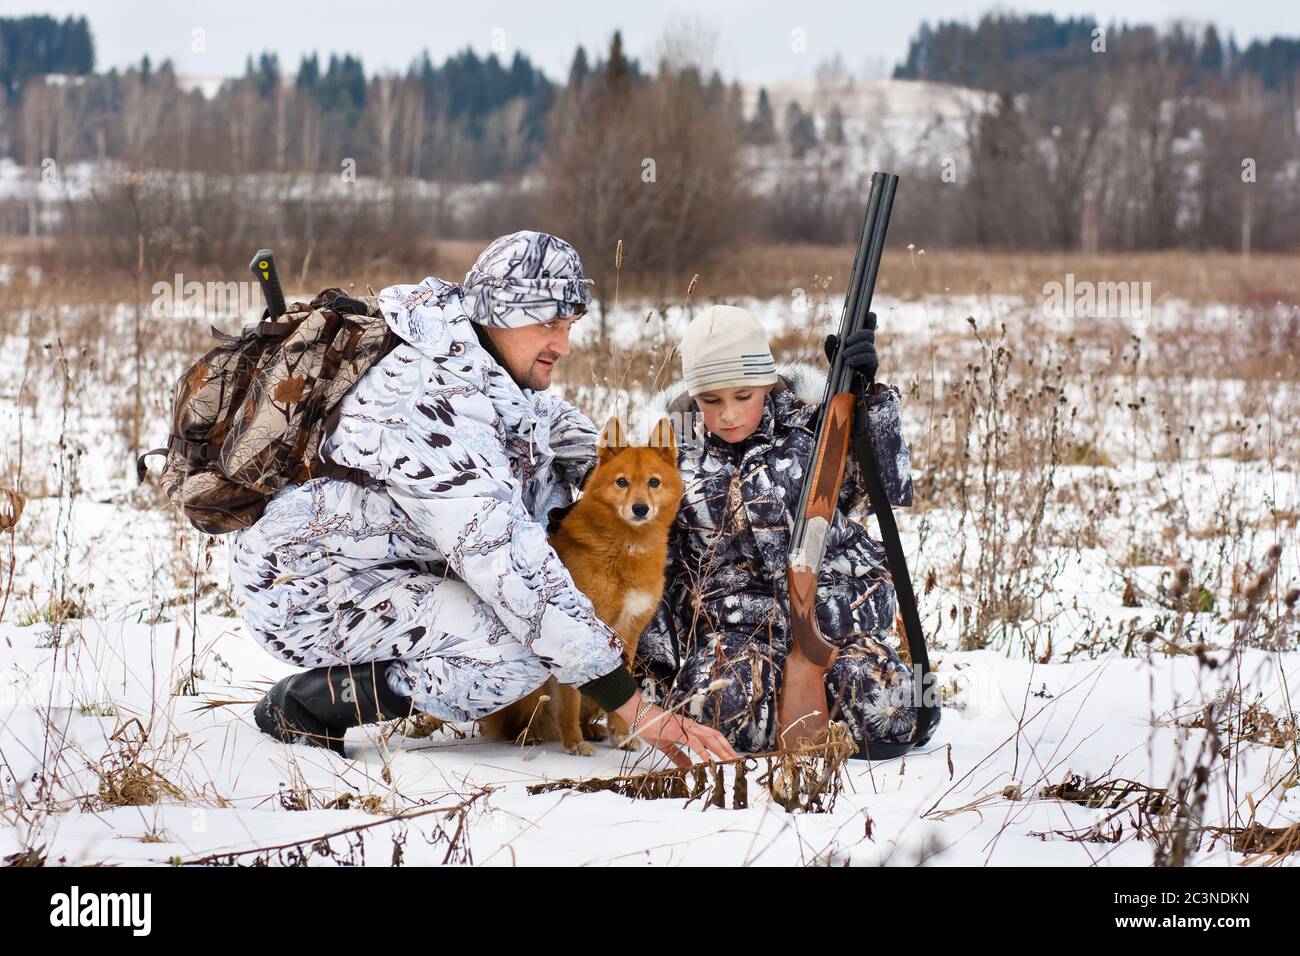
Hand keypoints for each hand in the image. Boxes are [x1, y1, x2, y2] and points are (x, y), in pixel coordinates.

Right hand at [614, 694, 736, 766]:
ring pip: (709, 737)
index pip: (711, 737)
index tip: (730, 757)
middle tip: (737, 761)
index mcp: (689, 729)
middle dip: (727, 748)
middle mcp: (691, 726)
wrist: (638, 714)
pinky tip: (708, 761)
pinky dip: (702, 752)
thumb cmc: (650, 726)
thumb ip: (678, 757)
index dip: (722, 746)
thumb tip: (690, 767)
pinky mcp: (677, 730)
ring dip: (720, 749)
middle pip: (715, 736)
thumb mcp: (666, 746)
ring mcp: (685, 727)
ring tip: (729, 761)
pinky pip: (693, 742)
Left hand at [823, 312, 878, 381]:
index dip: (870, 319)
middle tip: (846, 342)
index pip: (868, 326)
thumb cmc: (840, 367)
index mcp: (860, 340)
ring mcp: (872, 354)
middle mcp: (868, 345)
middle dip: (858, 335)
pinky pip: (869, 358)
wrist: (844, 385)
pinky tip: (849, 362)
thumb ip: (831, 346)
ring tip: (844, 356)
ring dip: (854, 350)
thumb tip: (832, 336)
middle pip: (869, 334)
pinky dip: (857, 358)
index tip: (868, 314)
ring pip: (868, 346)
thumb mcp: (832, 356)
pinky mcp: (873, 365)